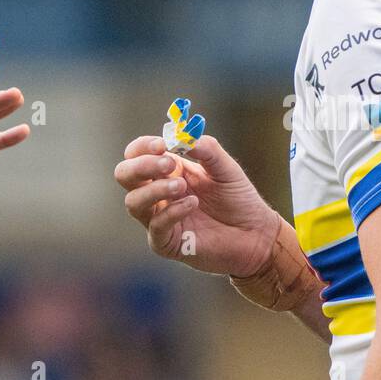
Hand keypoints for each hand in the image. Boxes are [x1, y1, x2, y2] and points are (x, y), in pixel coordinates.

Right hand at [114, 133, 279, 276]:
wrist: (255, 234)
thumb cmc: (238, 200)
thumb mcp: (226, 168)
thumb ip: (207, 149)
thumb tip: (184, 137)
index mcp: (167, 171)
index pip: (137, 154)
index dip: (143, 147)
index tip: (162, 145)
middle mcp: (157, 193)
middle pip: (124, 175)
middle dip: (141, 166)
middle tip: (168, 164)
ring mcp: (158, 218)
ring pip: (133, 202)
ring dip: (154, 190)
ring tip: (182, 187)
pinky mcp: (165, 242)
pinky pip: (155, 226)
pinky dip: (171, 212)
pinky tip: (193, 204)